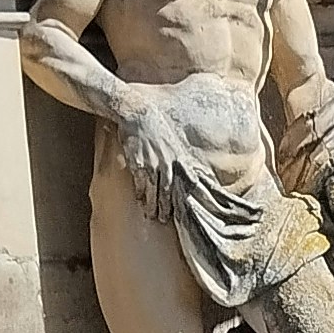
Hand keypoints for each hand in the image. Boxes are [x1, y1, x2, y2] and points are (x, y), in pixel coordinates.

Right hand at [114, 93, 181, 217]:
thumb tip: (195, 175)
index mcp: (178, 159)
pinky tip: (140, 200)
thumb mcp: (175, 143)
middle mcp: (167, 163)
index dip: (185, 199)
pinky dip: (140, 193)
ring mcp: (152, 164)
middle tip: (166, 219)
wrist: (138, 113)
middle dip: (167, 207)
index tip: (186, 211)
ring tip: (152, 216)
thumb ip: (182, 160)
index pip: (185, 184)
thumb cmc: (157, 127)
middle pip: (169, 191)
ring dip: (153, 204)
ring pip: (154, 190)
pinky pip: (140, 182)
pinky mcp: (138, 162)